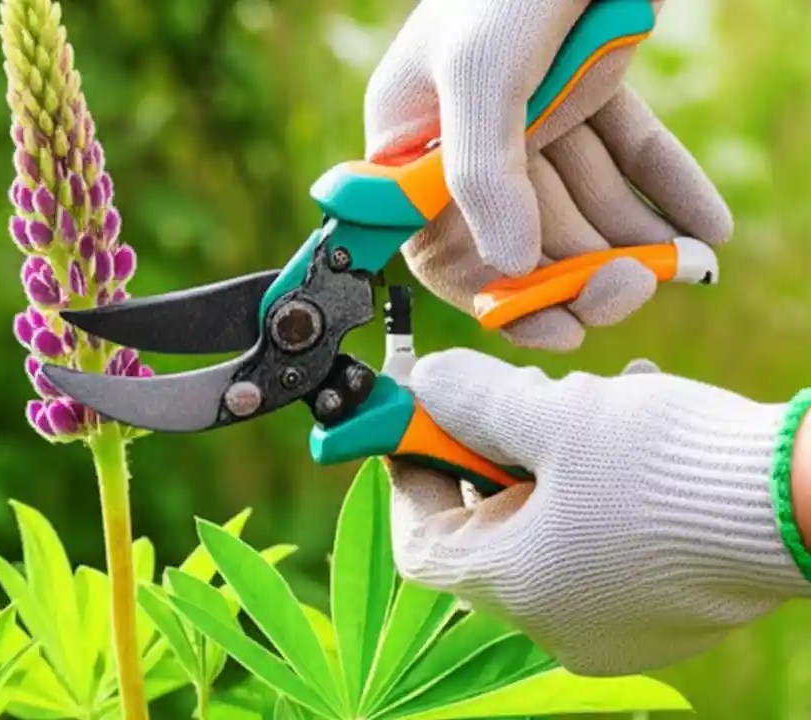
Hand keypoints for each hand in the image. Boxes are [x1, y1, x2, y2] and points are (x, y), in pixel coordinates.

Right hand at [365, 0, 732, 350]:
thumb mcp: (482, 70)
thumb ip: (483, 171)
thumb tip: (509, 268)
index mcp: (413, 140)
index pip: (438, 243)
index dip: (490, 292)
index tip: (551, 323)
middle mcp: (469, 140)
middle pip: (522, 234)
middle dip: (579, 267)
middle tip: (634, 285)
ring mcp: (534, 118)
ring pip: (583, 204)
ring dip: (634, 240)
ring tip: (683, 260)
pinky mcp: (593, 93)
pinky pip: (630, 158)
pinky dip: (668, 192)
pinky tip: (707, 229)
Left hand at [388, 349, 810, 675]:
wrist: (804, 503)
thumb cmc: (668, 467)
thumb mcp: (556, 416)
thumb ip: (477, 401)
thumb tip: (425, 384)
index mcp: (517, 587)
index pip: (422, 541)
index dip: (413, 473)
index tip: (422, 419)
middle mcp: (559, 620)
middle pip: (489, 529)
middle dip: (494, 451)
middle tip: (514, 395)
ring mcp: (616, 620)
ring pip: (552, 524)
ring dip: (554, 454)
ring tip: (591, 400)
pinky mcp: (664, 606)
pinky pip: (604, 538)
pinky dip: (601, 480)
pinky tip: (634, 421)